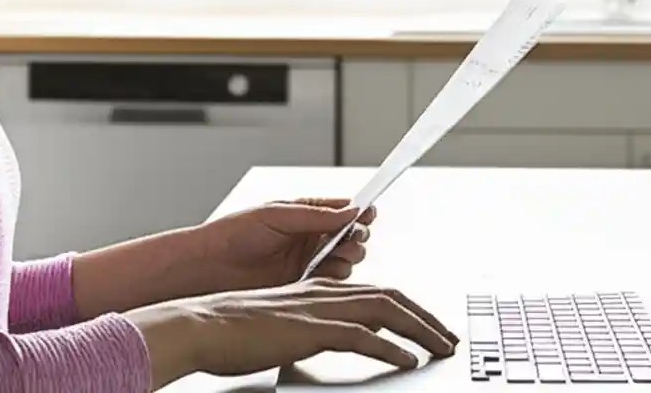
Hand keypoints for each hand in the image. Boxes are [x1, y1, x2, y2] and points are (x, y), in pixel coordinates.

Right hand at [127, 277, 459, 387]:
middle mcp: (323, 292)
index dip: (409, 307)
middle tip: (450, 339)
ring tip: (441, 348)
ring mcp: (318, 309)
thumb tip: (326, 341)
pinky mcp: (310, 330)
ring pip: (384, 310)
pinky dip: (390, 348)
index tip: (429, 327)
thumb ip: (307, 329)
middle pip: (390, 296)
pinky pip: (362, 337)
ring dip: (419, 329)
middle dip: (426, 317)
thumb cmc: (230, 332)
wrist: (200, 325)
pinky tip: (407, 361)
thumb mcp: (279, 327)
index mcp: (316, 289)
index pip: (376, 292)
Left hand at [195, 198, 377, 290]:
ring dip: (347, 258)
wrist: (209, 268)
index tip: (369, 213)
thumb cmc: (234, 234)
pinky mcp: (301, 287)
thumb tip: (351, 209)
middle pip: (349, 237)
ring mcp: (306, 263)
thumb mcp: (278, 215)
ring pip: (345, 261)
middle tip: (351, 239)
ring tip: (336, 256)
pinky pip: (330, 284)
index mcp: (303, 215)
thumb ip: (316, 216)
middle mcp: (308, 239)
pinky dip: (334, 279)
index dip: (358, 212)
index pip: (341, 211)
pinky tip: (326, 275)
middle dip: (355, 237)